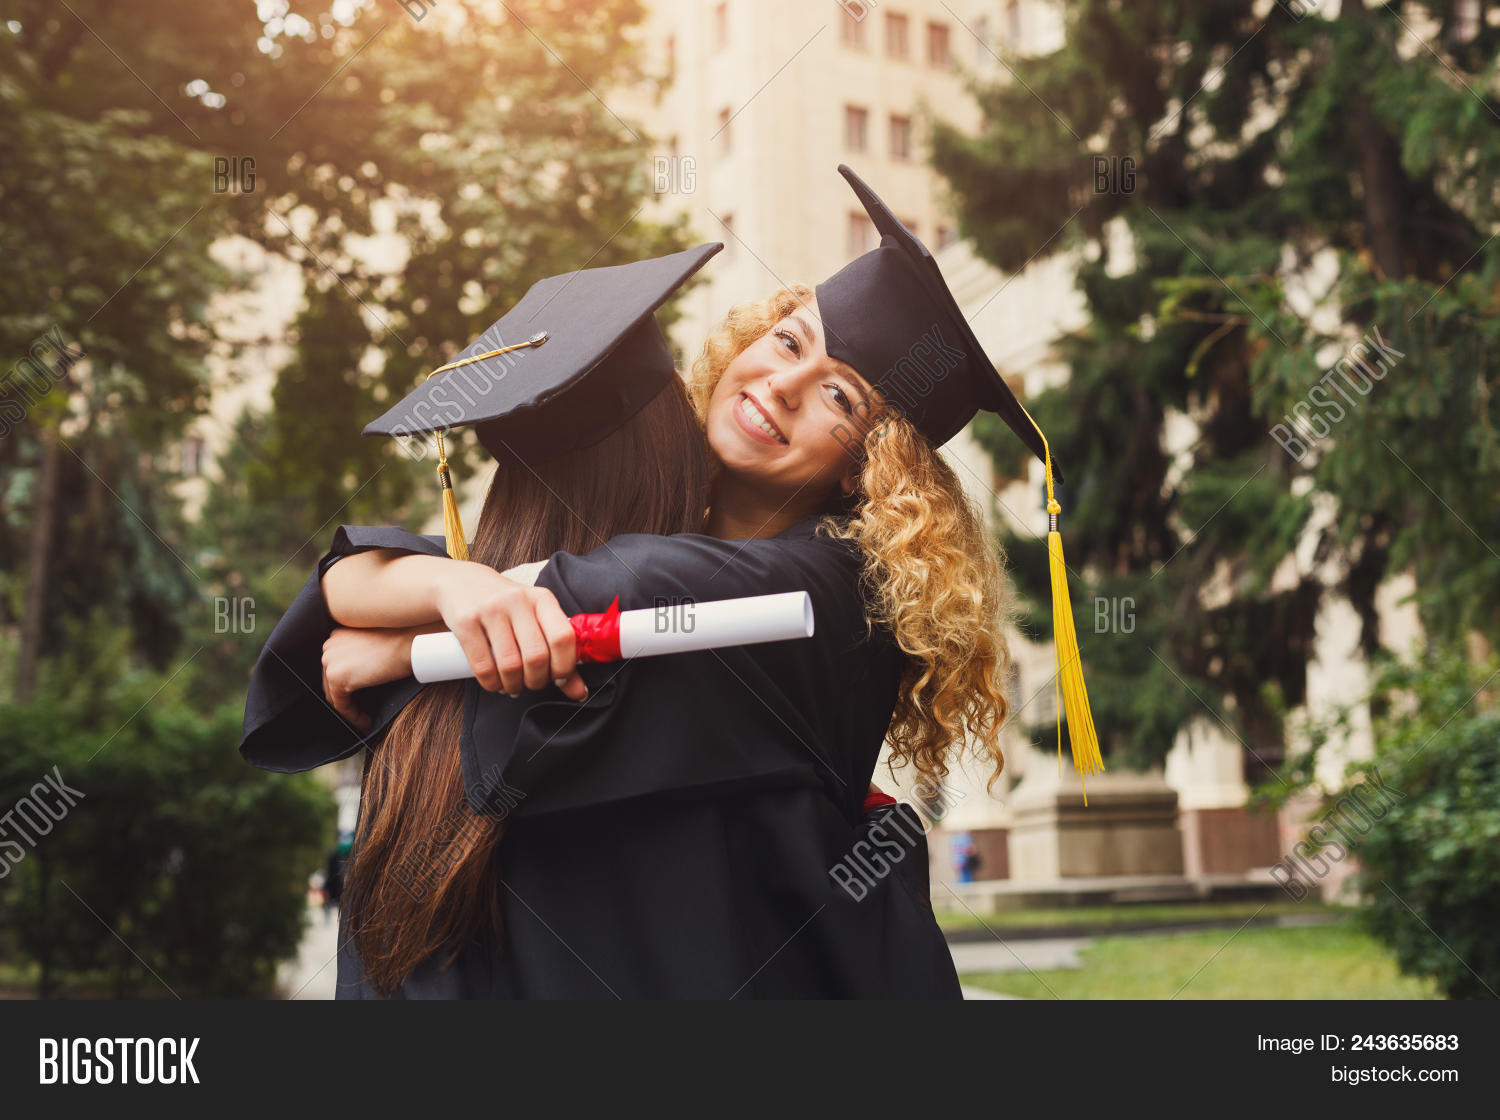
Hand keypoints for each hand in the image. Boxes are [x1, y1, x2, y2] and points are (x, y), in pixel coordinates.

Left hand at [321, 626, 422, 732]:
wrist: (410, 643)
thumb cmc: (403, 642)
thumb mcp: (375, 644)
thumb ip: (361, 656)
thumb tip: (359, 678)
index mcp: (338, 635)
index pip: (336, 666)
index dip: (348, 685)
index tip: (361, 698)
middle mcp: (329, 646)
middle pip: (331, 682)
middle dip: (347, 698)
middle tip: (364, 712)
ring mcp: (330, 661)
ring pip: (334, 695)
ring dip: (350, 709)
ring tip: (366, 719)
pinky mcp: (337, 677)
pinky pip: (341, 705)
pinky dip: (353, 717)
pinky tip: (367, 722)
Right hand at [434, 561, 586, 700]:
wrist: (461, 583)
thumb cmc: (507, 607)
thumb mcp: (536, 619)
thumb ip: (559, 652)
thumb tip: (579, 692)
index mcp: (542, 598)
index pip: (563, 637)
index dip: (565, 666)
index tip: (559, 679)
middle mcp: (517, 600)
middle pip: (537, 656)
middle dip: (537, 680)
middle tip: (533, 683)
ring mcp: (490, 609)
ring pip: (510, 665)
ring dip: (514, 686)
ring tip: (514, 686)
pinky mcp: (465, 621)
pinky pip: (483, 666)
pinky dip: (492, 684)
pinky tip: (495, 684)